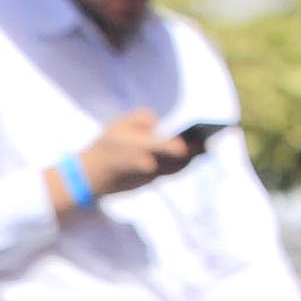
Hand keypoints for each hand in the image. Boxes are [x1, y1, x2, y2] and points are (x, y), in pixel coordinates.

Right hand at [79, 108, 194, 197]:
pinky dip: (183, 165)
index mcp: (137, 149)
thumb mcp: (116, 125)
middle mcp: (146, 166)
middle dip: (193, 152)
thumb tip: (155, 122)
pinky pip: (172, 173)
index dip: (179, 146)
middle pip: (177, 161)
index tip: (192, 140)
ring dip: (191, 159)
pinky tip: (191, 156)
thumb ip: (138, 118)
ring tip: (204, 146)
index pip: (163, 148)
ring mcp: (149, 177)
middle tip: (208, 140)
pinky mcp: (150, 183)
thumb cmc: (105, 147)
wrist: (91, 177)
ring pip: (176, 169)